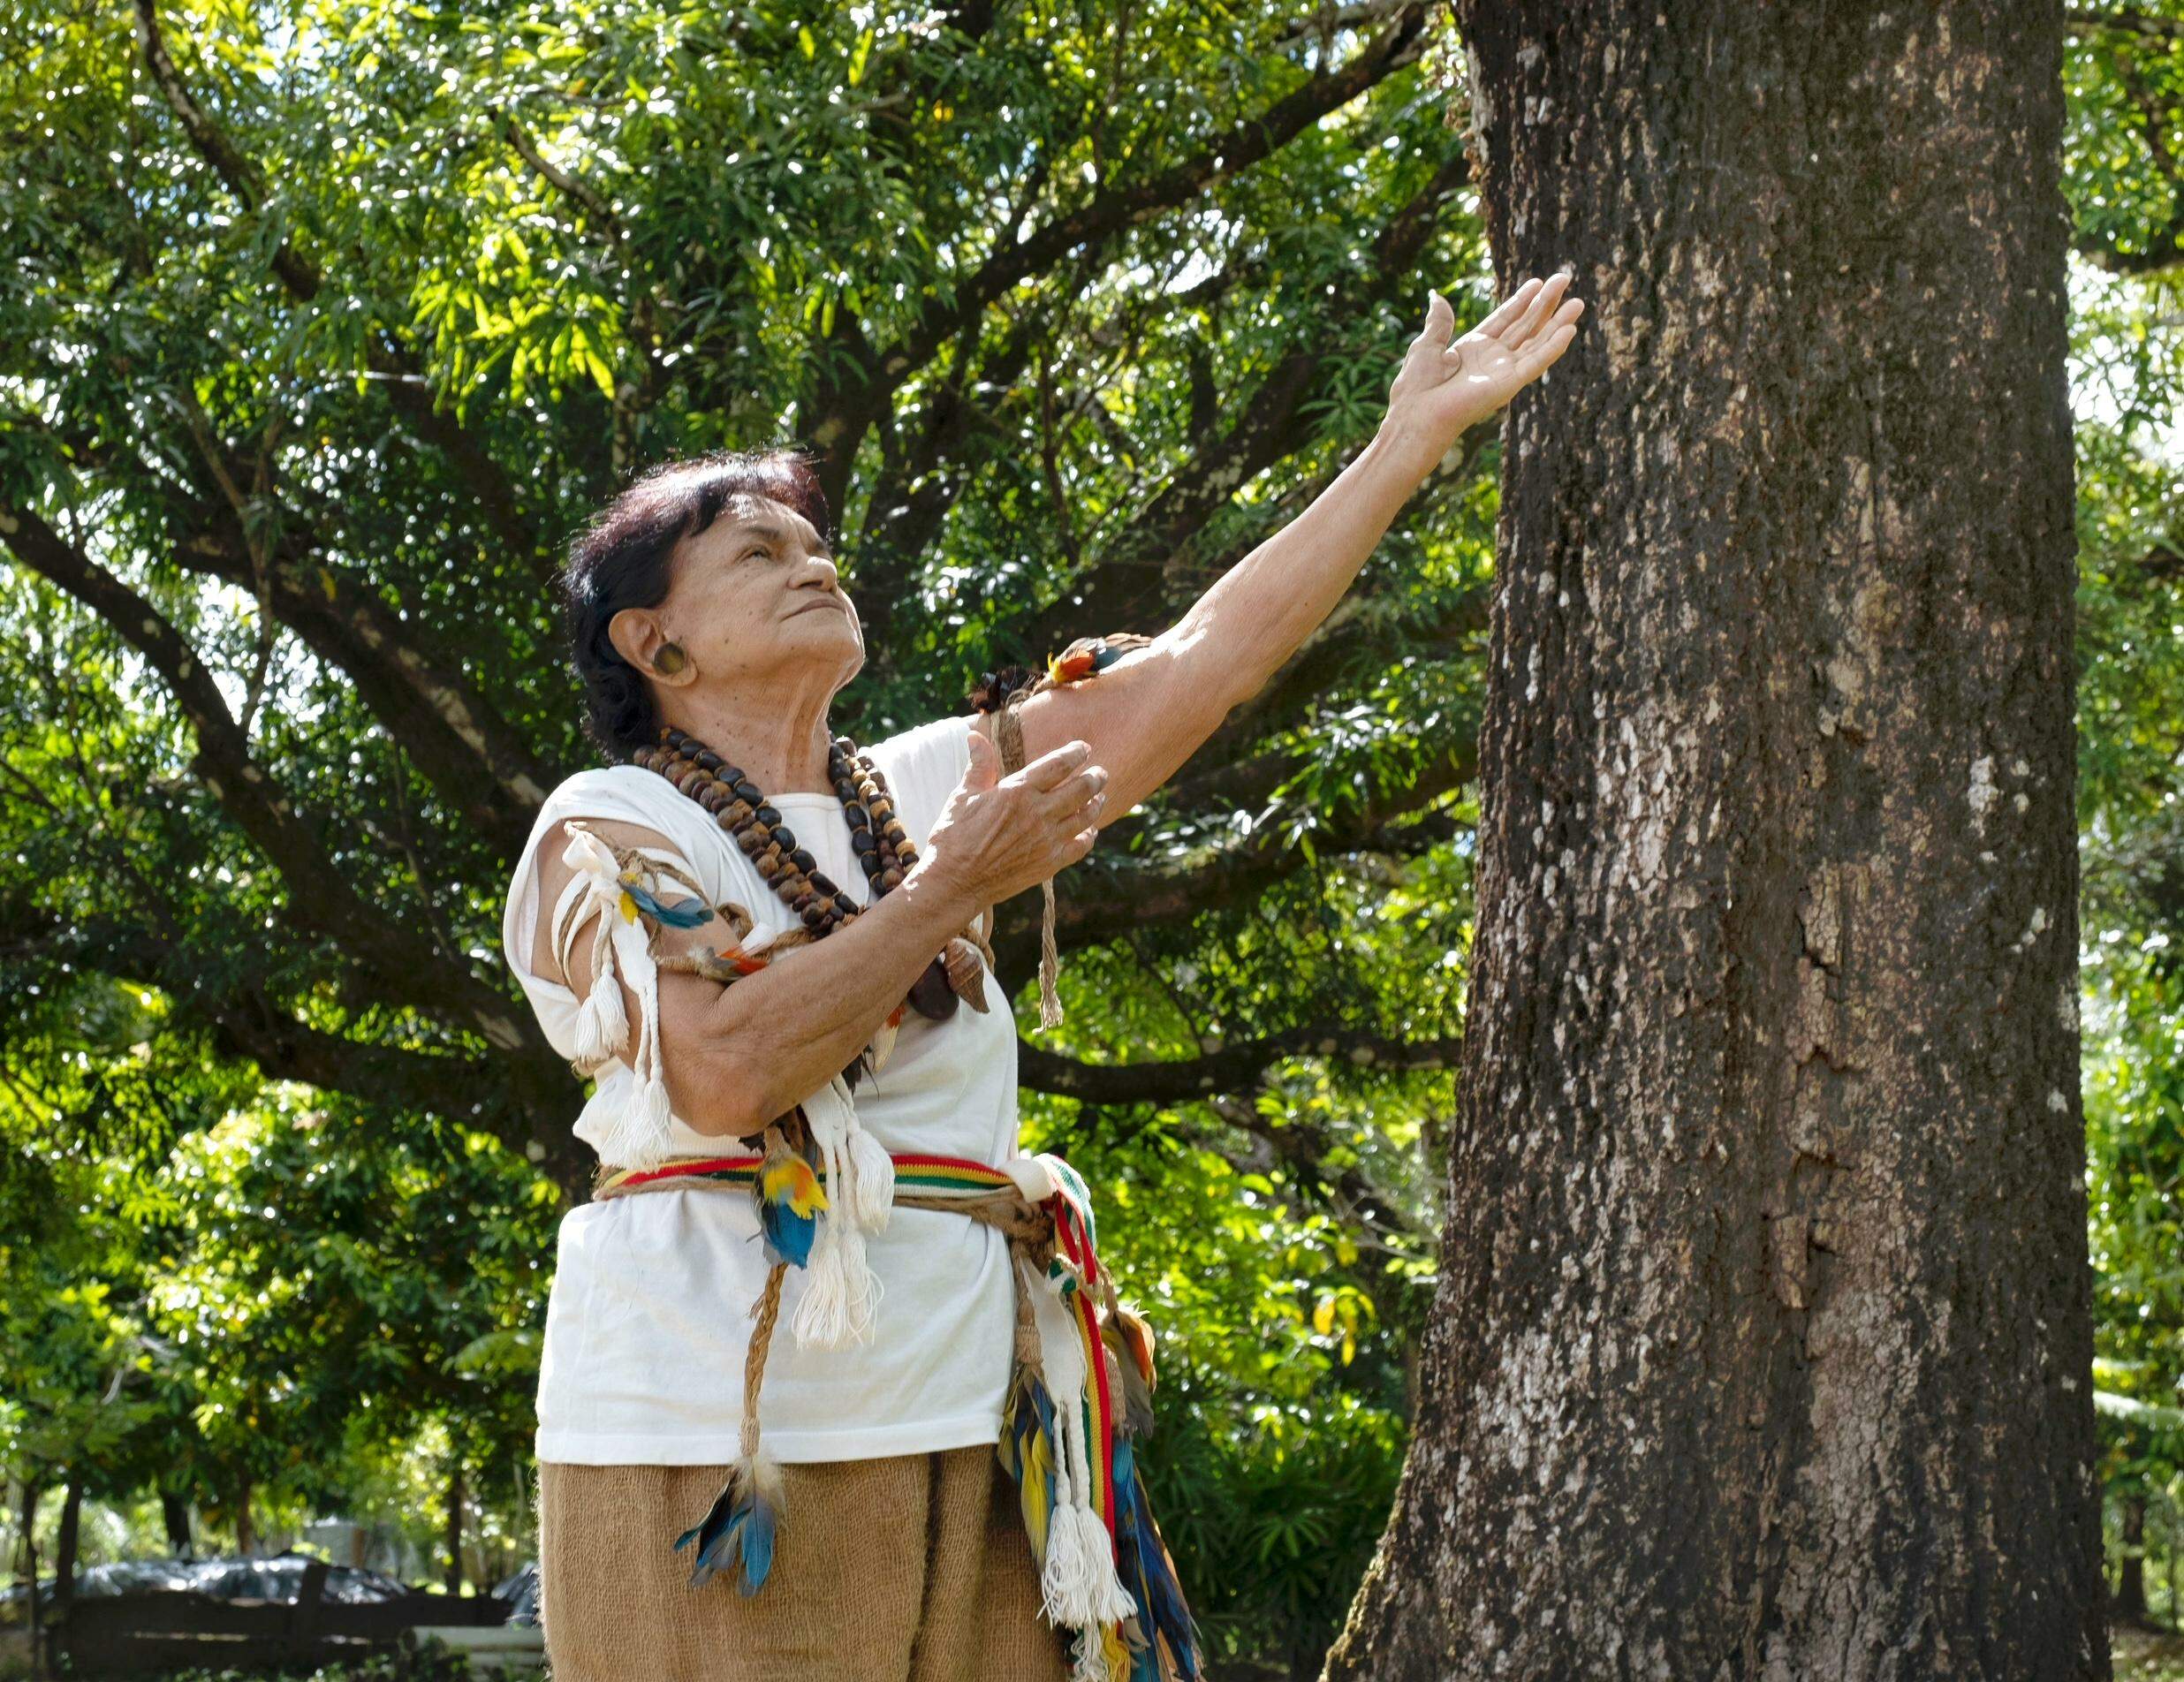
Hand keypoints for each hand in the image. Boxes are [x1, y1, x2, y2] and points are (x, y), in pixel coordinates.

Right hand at [911, 730, 1105, 908]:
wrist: (955, 882)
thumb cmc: (954, 837)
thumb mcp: (963, 795)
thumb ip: (979, 765)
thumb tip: (975, 735)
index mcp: (1018, 791)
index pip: (1059, 764)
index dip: (1076, 753)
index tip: (1084, 749)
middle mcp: (1038, 813)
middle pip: (1081, 789)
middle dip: (1096, 777)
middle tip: (1101, 773)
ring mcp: (1047, 840)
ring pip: (1086, 816)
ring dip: (1097, 803)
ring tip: (1100, 797)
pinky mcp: (1049, 863)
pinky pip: (1081, 846)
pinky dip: (1089, 836)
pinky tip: (1090, 830)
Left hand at [1379, 273, 1583, 473]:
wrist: (1417, 414)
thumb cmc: (1417, 387)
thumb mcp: (1427, 345)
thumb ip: (1439, 322)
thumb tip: (1436, 296)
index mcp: (1473, 348)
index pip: (1504, 319)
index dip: (1521, 300)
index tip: (1537, 282)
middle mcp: (1492, 358)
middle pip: (1525, 325)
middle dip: (1545, 303)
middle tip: (1564, 278)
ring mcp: (1504, 371)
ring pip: (1537, 341)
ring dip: (1558, 322)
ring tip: (1579, 302)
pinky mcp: (1510, 383)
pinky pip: (1537, 362)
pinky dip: (1554, 346)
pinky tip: (1570, 330)